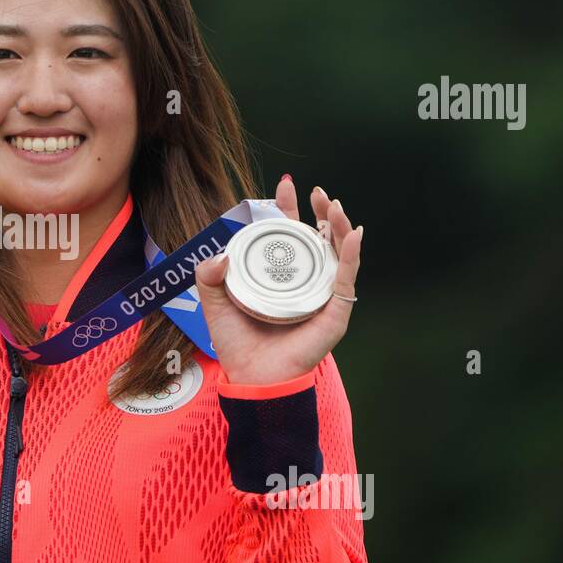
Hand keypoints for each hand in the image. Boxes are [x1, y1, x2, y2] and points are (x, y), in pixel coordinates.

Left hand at [193, 177, 362, 386]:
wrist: (252, 376)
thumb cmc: (237, 343)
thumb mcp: (215, 303)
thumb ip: (209, 276)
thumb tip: (220, 254)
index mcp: (279, 275)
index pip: (287, 235)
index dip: (288, 209)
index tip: (285, 185)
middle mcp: (304, 280)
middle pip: (317, 238)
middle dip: (321, 211)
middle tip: (318, 192)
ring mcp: (322, 294)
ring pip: (337, 252)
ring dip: (338, 225)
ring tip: (334, 205)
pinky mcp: (334, 311)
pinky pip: (346, 278)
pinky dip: (351, 255)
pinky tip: (353, 233)